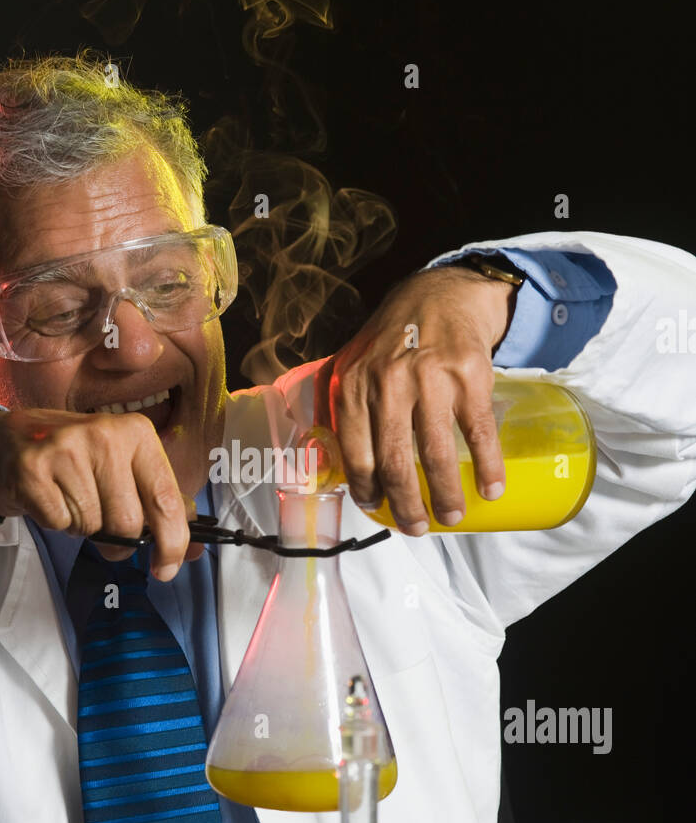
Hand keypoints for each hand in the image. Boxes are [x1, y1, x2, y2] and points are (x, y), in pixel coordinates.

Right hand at [0, 408, 201, 577]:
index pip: (165, 499)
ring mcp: (65, 449)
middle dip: (117, 539)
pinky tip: (48, 497)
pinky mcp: (32, 469)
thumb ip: (159, 506)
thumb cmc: (75, 460)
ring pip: (92, 526)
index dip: (171, 542)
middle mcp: (104, 434)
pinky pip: (59, 524)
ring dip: (82, 527)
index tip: (167, 567)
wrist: (7, 440)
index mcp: (136, 433)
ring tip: (69, 499)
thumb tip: (192, 551)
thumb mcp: (123, 468)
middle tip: (100, 524)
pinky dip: (56, 522)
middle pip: (127, 522)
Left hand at [314, 265, 515, 532]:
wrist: (440, 294)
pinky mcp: (468, 374)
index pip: (356, 453)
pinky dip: (487, 465)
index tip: (378, 510)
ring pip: (436, 452)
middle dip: (407, 504)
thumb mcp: (352, 363)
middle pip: (396, 460)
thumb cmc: (392, 340)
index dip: (367, 489)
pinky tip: (492, 488)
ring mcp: (430, 378)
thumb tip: (331, 461)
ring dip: (446, 493)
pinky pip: (478, 431)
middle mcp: (388, 382)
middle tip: (416, 528)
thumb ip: (340, 408)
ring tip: (450, 517)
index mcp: (354, 385)